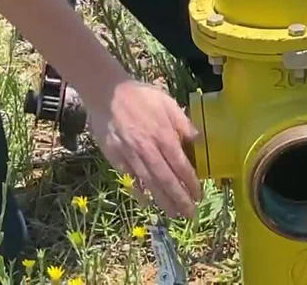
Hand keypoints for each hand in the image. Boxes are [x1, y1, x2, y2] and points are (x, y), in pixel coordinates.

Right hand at [88, 80, 201, 217]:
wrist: (107, 93)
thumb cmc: (140, 96)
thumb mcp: (167, 103)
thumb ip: (183, 122)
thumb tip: (198, 140)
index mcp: (164, 136)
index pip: (181, 166)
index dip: (191, 183)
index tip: (199, 195)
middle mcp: (149, 150)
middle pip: (167, 180)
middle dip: (180, 199)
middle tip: (190, 214)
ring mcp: (131, 155)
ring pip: (149, 184)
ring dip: (163, 201)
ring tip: (173, 214)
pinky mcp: (116, 157)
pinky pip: (130, 179)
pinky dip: (138, 192)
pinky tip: (146, 203)